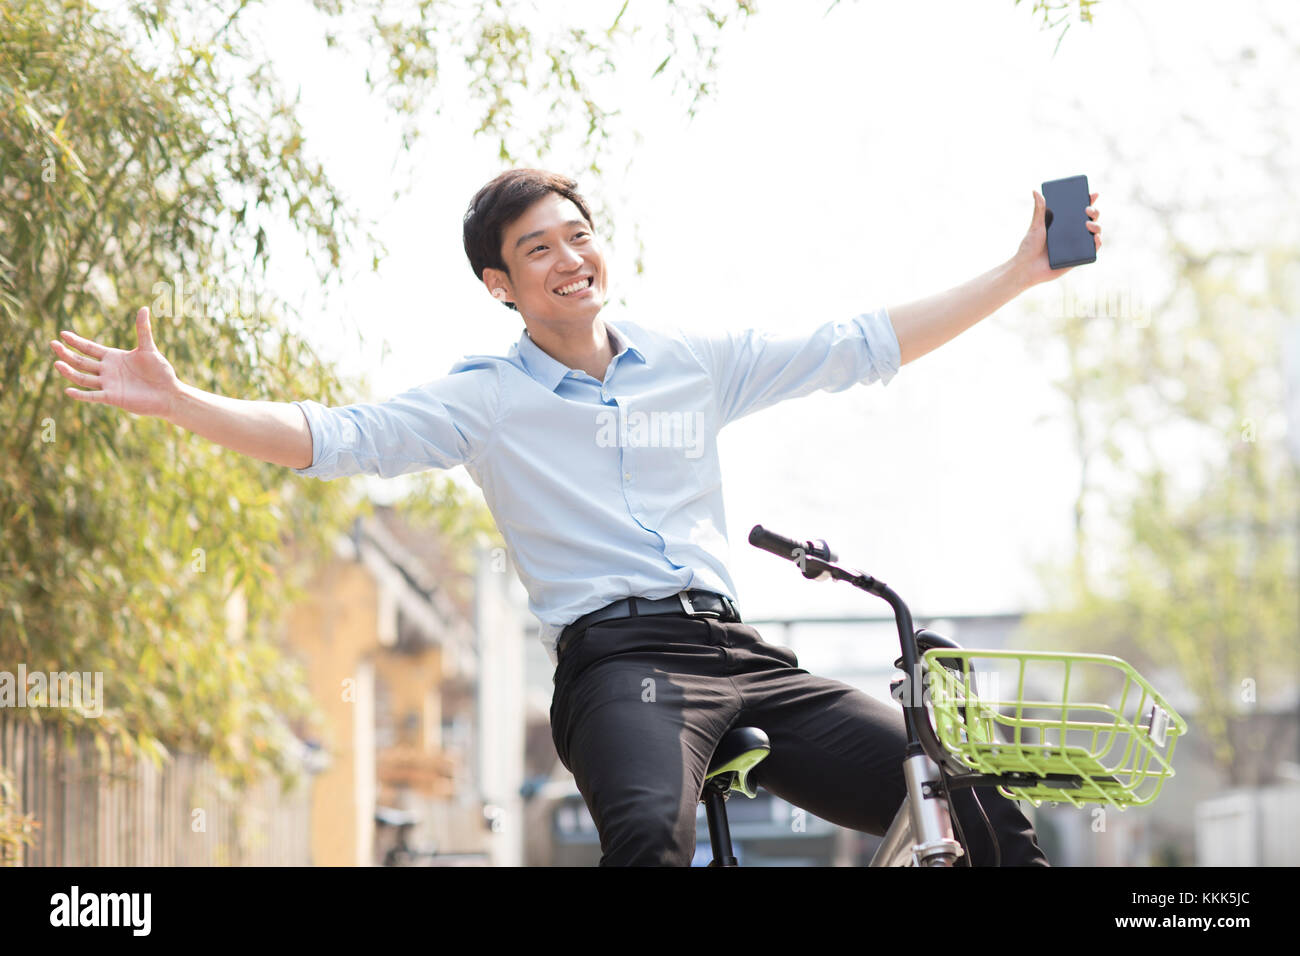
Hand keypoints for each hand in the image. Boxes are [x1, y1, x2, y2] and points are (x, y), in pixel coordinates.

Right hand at [50, 307, 182, 416]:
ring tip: (57, 363)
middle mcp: (107, 370)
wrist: (169, 393)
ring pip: (83, 378)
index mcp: (113, 357)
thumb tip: (144, 307)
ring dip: (70, 372)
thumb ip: (143, 330)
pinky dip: (81, 394)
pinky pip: (93, 396)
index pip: (90, 348)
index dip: (76, 341)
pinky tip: (68, 391)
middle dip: (67, 353)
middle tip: (52, 344)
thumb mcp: (149, 349)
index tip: (62, 333)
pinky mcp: (113, 397)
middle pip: (82, 361)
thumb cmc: (160, 371)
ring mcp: (108, 384)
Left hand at [1013, 189, 1101, 287]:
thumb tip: (1035, 191)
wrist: (1027, 268)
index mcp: (1063, 224)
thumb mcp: (1036, 226)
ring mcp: (1076, 245)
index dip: (1089, 201)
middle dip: (1094, 212)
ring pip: (1094, 232)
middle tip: (1087, 210)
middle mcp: (1072, 233)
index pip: (1079, 210)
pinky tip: (1095, 238)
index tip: (1093, 194)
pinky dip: (1097, 243)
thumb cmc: (1029, 247)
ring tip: (1088, 224)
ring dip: (1096, 226)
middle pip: (1090, 219)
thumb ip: (1039, 209)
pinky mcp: (1078, 258)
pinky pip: (1092, 250)